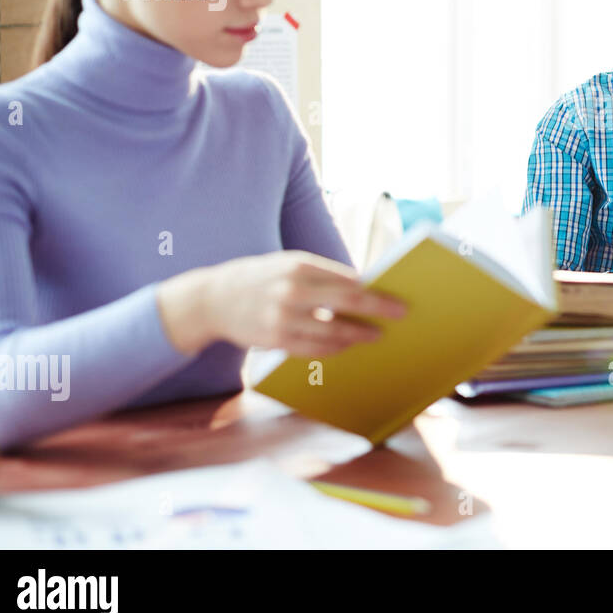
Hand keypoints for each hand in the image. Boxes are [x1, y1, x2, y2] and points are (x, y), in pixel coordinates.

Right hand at [157, 251, 407, 356]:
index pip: (347, 278)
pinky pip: (314, 348)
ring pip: (334, 330)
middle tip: (401, 313)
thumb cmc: (260, 278)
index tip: (397, 295)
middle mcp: (292, 289)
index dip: (376, 290)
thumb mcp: (287, 264)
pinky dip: (334, 348)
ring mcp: (283, 317)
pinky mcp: (275, 339)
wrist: (212, 299)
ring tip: (375, 334)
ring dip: (359, 334)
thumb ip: (321, 274)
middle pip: (348, 301)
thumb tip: (362, 286)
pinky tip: (346, 345)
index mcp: (299, 265)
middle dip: (379, 308)